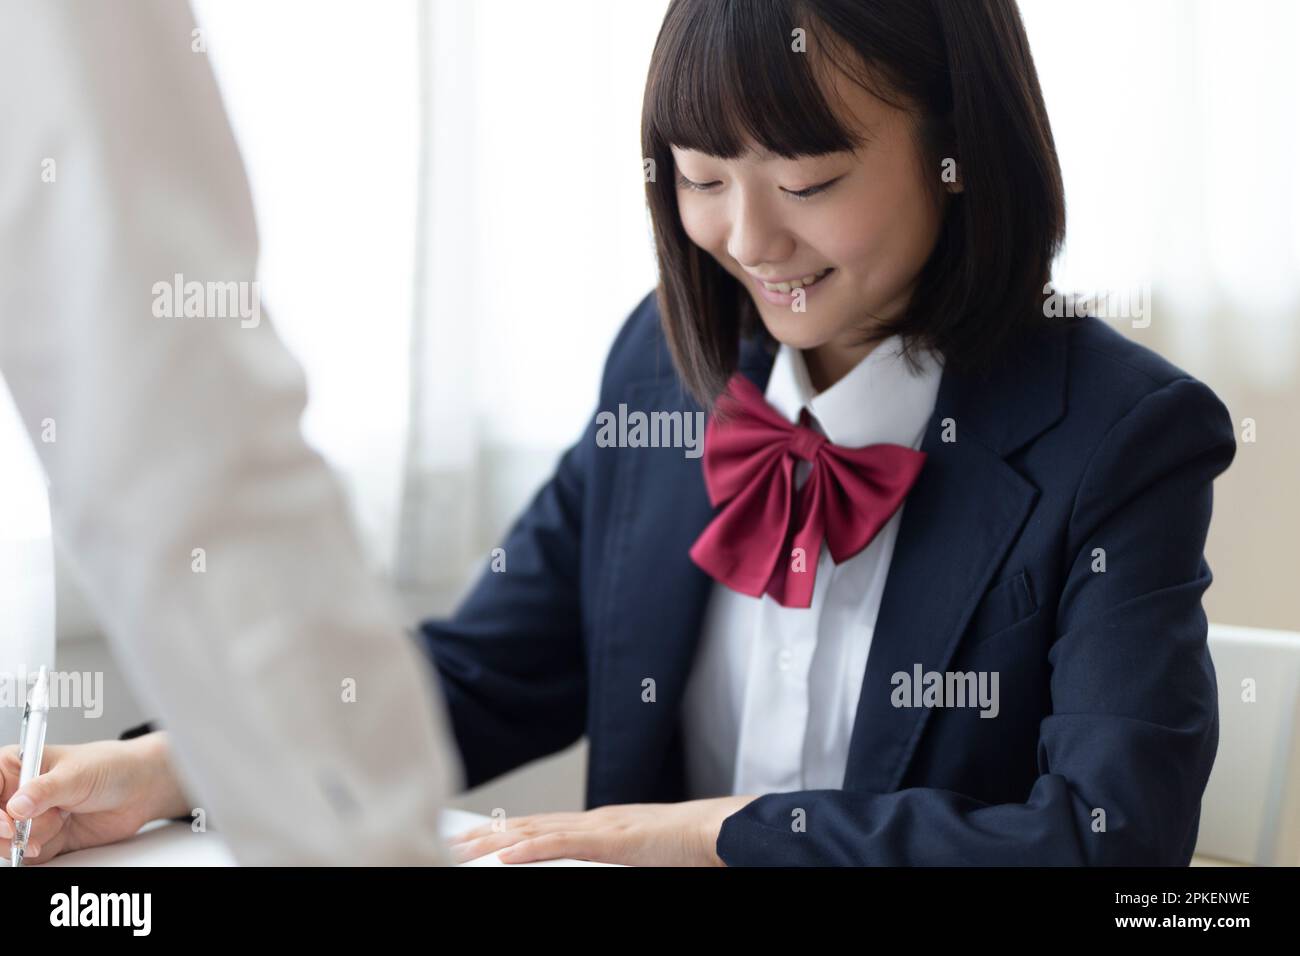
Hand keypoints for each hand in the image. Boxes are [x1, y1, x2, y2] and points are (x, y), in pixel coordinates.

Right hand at [0, 732, 190, 862]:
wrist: (141, 790)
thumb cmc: (112, 767)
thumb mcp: (77, 774)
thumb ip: (45, 790)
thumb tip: (16, 806)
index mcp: (16, 766)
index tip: (8, 822)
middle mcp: (18, 793)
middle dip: (9, 831)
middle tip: (26, 832)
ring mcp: (30, 818)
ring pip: (8, 843)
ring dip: (34, 839)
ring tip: (61, 820)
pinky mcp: (43, 839)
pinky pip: (29, 856)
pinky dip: (44, 850)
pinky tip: (64, 832)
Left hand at [446, 795, 756, 866]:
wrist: (716, 830)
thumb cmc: (687, 848)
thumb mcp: (636, 855)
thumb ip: (606, 858)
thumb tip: (576, 865)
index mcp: (598, 825)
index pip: (539, 826)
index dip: (504, 831)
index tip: (473, 837)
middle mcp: (592, 820)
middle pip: (527, 825)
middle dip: (486, 834)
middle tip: (449, 841)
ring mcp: (599, 826)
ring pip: (535, 832)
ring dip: (494, 841)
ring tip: (461, 849)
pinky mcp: (610, 839)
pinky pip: (562, 843)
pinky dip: (529, 848)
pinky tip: (504, 855)